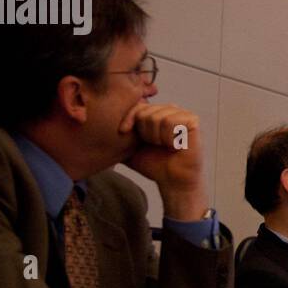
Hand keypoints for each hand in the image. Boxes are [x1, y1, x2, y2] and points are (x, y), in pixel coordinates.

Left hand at [121, 103, 206, 218]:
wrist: (172, 181)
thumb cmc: (154, 165)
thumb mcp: (130, 148)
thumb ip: (118, 137)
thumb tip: (94, 131)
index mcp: (156, 113)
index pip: (137, 105)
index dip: (128, 118)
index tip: (122, 131)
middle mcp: (170, 110)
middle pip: (146, 111)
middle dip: (145, 133)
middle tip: (155, 145)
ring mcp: (182, 114)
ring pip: (158, 117)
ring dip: (158, 137)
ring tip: (166, 146)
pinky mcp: (192, 121)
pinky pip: (172, 122)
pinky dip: (170, 137)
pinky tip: (176, 145)